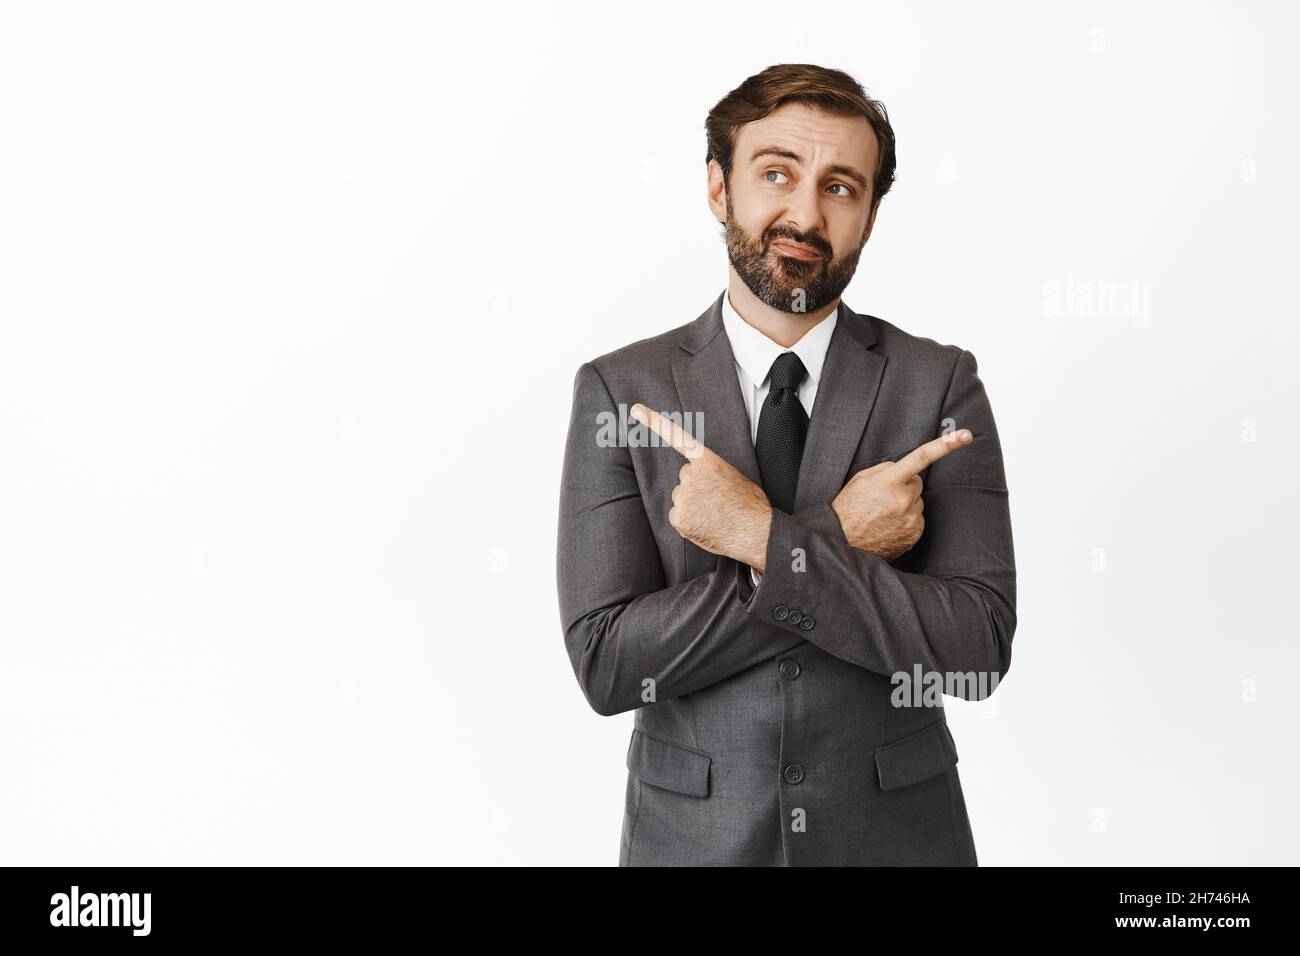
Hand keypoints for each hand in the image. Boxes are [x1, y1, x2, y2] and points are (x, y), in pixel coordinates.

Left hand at [629, 403, 771, 571]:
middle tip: (717, 500)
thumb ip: (712, 472)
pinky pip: (679, 516)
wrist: (755, 531)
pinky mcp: (678, 518)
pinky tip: (706, 525)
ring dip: (694, 506)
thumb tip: (703, 482)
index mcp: (707, 461)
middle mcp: (690, 475)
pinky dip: (690, 523)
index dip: (655, 422)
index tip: (636, 410)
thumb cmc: (750, 505)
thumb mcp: (733, 476)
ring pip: (682, 499)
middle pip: (685, 479)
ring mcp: (682, 497)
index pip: (677, 437)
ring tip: (716, 514)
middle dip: (697, 488)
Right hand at [831, 429, 972, 560]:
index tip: (965, 436)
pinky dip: (906, 520)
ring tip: (882, 514)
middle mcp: (904, 499)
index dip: (946, 445)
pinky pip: (917, 519)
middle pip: (917, 483)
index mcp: (890, 480)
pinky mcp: (914, 533)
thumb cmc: (849, 508)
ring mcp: (911, 518)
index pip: (921, 457)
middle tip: (883, 497)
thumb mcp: (861, 479)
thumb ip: (886, 469)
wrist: (843, 542)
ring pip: (917, 502)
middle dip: (905, 486)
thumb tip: (905, 467)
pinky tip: (888, 524)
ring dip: (905, 504)